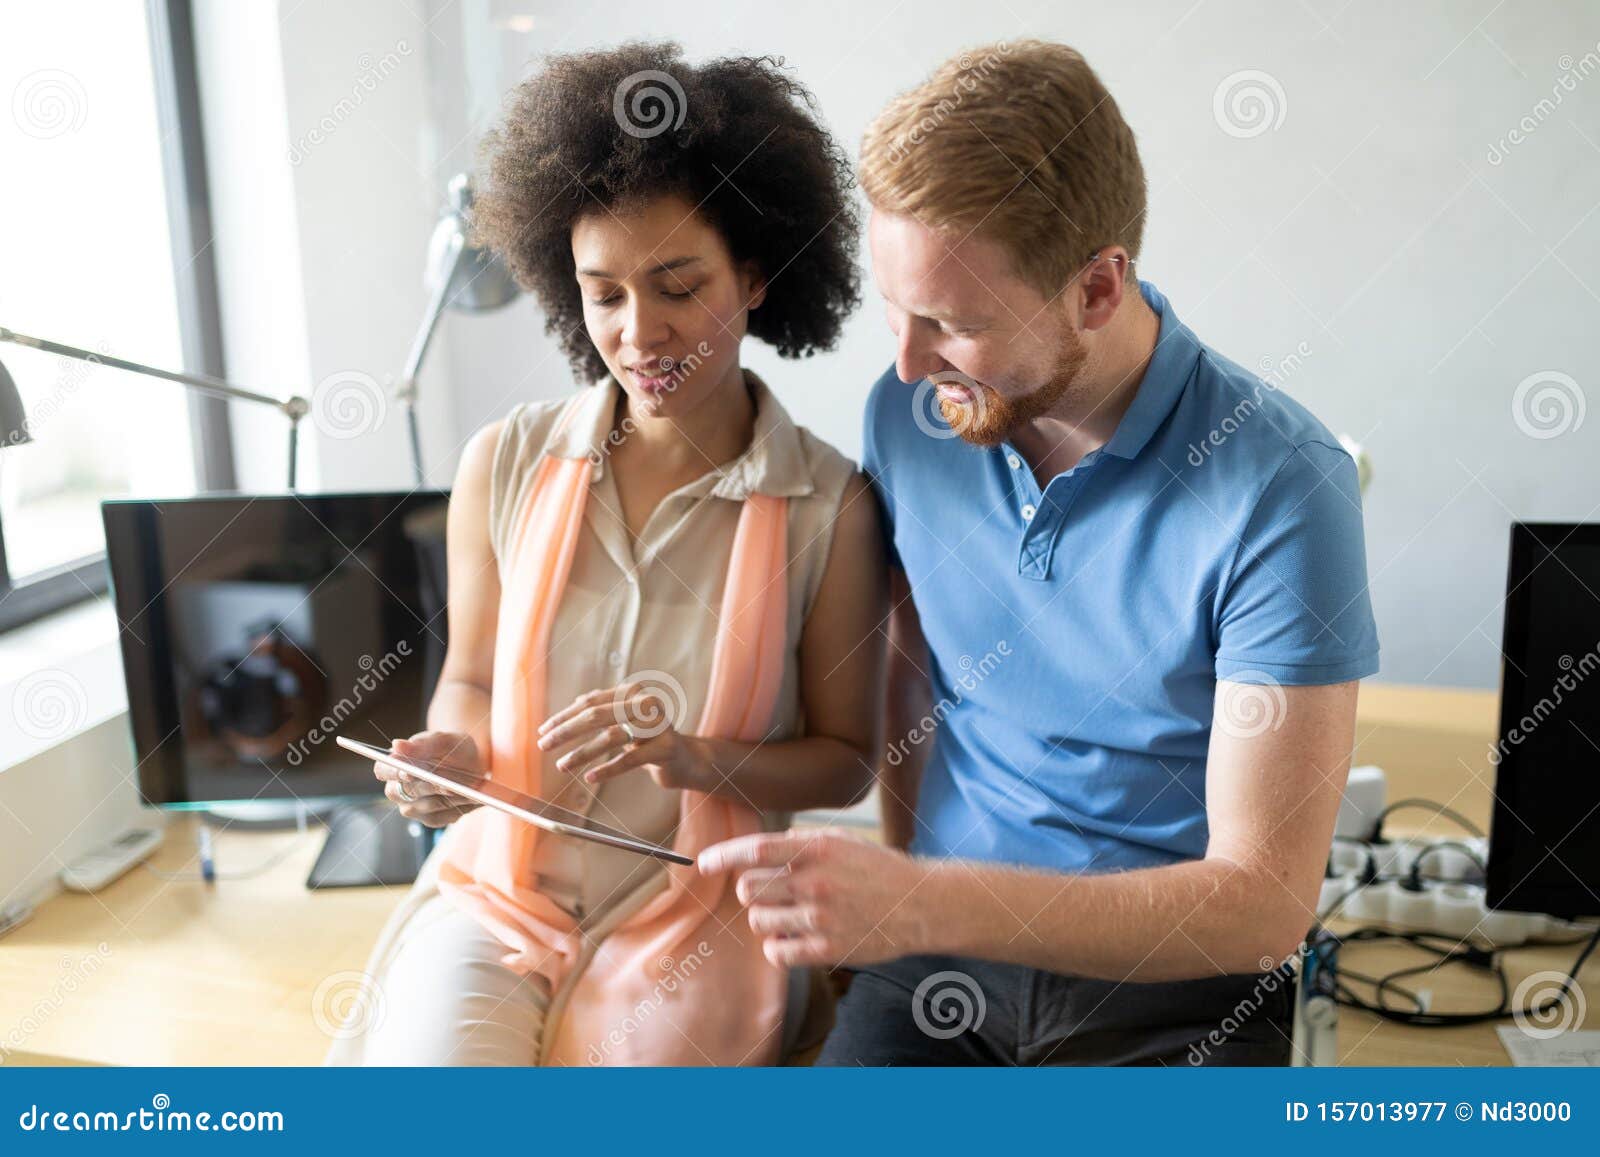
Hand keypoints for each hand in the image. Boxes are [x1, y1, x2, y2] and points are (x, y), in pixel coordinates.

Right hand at [370, 731, 481, 827]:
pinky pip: (445, 816)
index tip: (409, 772)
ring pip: (427, 807)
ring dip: (449, 798)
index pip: (382, 770)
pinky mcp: (433, 819)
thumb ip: (421, 744)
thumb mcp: (442, 740)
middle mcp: (398, 790)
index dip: (393, 773)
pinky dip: (460, 806)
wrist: (471, 761)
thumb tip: (396, 745)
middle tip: (447, 785)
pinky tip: (473, 797)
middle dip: (427, 788)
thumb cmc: (452, 747)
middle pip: (406, 793)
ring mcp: (414, 808)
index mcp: (393, 766)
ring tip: (469, 789)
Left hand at [535, 683, 712, 790]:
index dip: (564, 717)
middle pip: (597, 715)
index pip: (590, 703)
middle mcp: (646, 703)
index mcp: (633, 692)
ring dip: (582, 753)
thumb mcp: (625, 721)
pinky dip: (608, 769)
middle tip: (543, 746)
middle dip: (566, 731)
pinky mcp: (667, 748)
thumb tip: (574, 705)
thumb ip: (604, 709)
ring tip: (562, 766)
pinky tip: (591, 778)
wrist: (685, 758)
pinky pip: (632, 759)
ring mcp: (659, 725)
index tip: (544, 731)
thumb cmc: (648, 740)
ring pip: (612, 736)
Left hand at [698, 829, 933, 967]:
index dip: (723, 856)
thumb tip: (755, 851)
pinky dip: (778, 946)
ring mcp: (821, 919)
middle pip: (748, 889)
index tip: (703, 863)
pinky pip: (777, 953)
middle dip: (751, 890)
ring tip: (790, 914)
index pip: (756, 850)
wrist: (919, 905)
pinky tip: (794, 937)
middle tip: (771, 891)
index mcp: (818, 849)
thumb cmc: (877, 869)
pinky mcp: (827, 950)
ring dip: (766, 918)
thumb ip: (799, 843)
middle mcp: (816, 883)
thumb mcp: (842, 841)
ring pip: (759, 921)